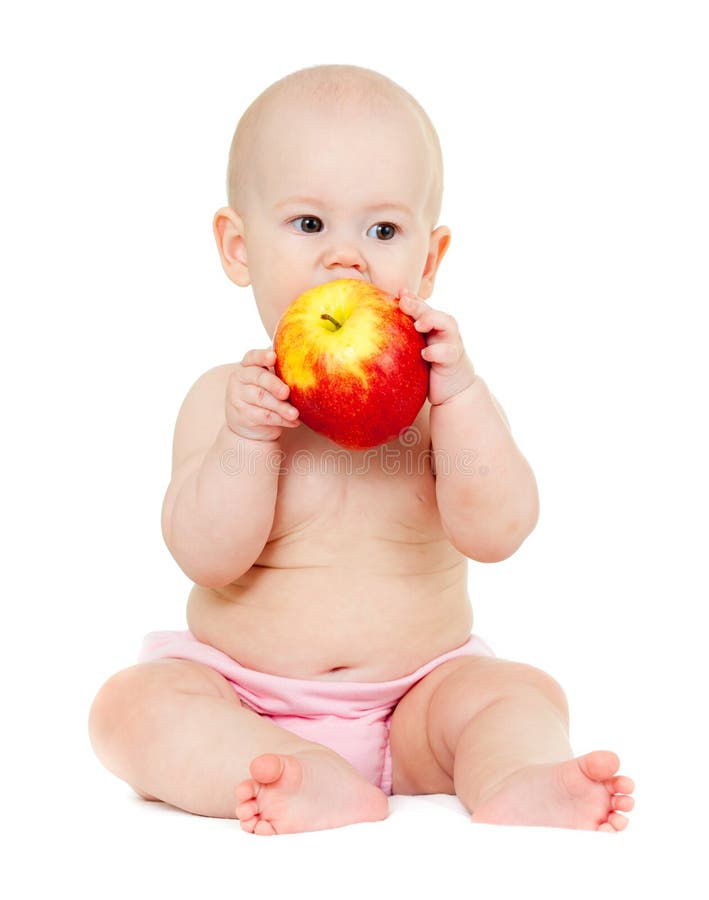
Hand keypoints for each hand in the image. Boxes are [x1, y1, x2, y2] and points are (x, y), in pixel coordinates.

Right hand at [225, 348, 300, 440]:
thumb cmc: (265, 393)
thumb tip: (305, 364)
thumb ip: (280, 370)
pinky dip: (281, 419)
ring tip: (295, 413)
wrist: (248, 421)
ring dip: (281, 407)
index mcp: (248, 365)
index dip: (262, 356)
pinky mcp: (243, 415)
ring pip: (261, 398)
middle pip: (258, 377)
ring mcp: (239, 397)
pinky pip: (264, 416)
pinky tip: (293, 421)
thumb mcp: (269, 379)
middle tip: (286, 392)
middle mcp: (240, 378)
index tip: (273, 357)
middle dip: (274, 384)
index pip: (252, 356)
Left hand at [398, 290, 475, 405]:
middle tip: (403, 301)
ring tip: (418, 325)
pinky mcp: (454, 360)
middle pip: (430, 311)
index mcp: (430, 326)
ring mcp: (451, 343)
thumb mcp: (414, 353)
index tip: (396, 293)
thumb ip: (401, 342)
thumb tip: (366, 338)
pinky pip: (448, 352)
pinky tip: (424, 354)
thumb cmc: (429, 369)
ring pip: (447, 323)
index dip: (409, 298)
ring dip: (432, 320)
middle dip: (416, 305)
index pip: (420, 307)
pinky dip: (437, 351)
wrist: (454, 390)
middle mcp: (441, 330)